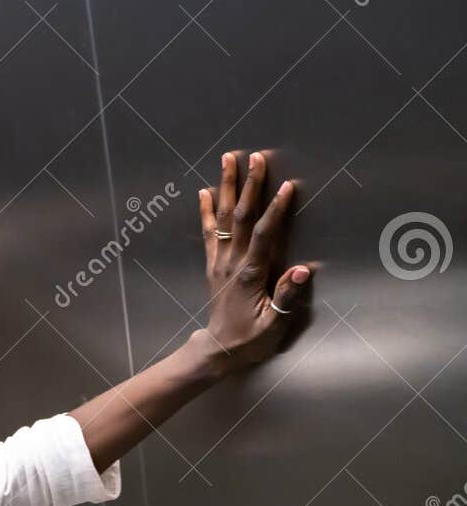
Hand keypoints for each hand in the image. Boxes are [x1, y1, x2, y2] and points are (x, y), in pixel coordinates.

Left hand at [195, 150, 315, 372]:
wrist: (219, 349)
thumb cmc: (251, 339)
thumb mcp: (273, 325)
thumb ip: (286, 298)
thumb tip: (301, 271)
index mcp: (250, 274)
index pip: (263, 235)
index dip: (275, 209)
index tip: (286, 185)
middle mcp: (232, 262)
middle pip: (240, 217)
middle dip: (248, 185)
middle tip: (254, 156)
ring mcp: (220, 261)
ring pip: (222, 218)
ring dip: (225, 187)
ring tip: (227, 160)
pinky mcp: (213, 264)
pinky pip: (207, 232)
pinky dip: (205, 210)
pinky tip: (203, 191)